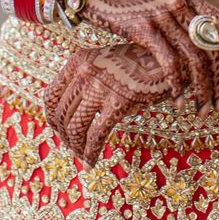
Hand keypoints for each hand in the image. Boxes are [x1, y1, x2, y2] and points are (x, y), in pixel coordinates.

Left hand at [43, 42, 170, 165]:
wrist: (167, 57)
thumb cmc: (138, 61)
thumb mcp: (105, 61)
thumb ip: (87, 78)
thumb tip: (74, 108)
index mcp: (78, 61)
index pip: (51, 96)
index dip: (51, 118)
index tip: (57, 130)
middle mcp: (85, 72)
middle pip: (62, 114)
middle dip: (65, 136)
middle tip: (73, 147)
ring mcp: (100, 87)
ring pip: (75, 127)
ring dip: (76, 146)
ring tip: (82, 156)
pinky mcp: (118, 103)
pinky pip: (96, 135)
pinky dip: (90, 152)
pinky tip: (92, 162)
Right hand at [79, 0, 218, 112]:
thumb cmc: (128, 0)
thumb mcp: (161, 1)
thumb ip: (181, 17)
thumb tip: (202, 41)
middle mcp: (179, 4)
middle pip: (212, 47)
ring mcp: (162, 15)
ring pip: (194, 58)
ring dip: (203, 88)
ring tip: (204, 109)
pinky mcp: (143, 28)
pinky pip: (169, 63)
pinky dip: (178, 86)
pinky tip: (180, 102)